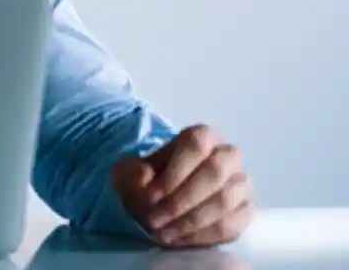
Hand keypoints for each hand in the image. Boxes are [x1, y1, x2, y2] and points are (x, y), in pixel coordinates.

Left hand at [110, 124, 253, 247]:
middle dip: (181, 200)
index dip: (174, 172)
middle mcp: (228, 156)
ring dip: (191, 221)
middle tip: (155, 219)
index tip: (152, 196)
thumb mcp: (131, 171)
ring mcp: (241, 184)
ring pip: (225, 201)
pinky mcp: (245, 211)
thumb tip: (146, 185)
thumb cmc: (150, 178)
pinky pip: (231, 226)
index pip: (196, 145)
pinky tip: (178, 239)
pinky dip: (202, 236)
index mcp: (203, 136)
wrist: (161, 198)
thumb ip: (134, 174)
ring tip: (163, 233)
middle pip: (215, 173)